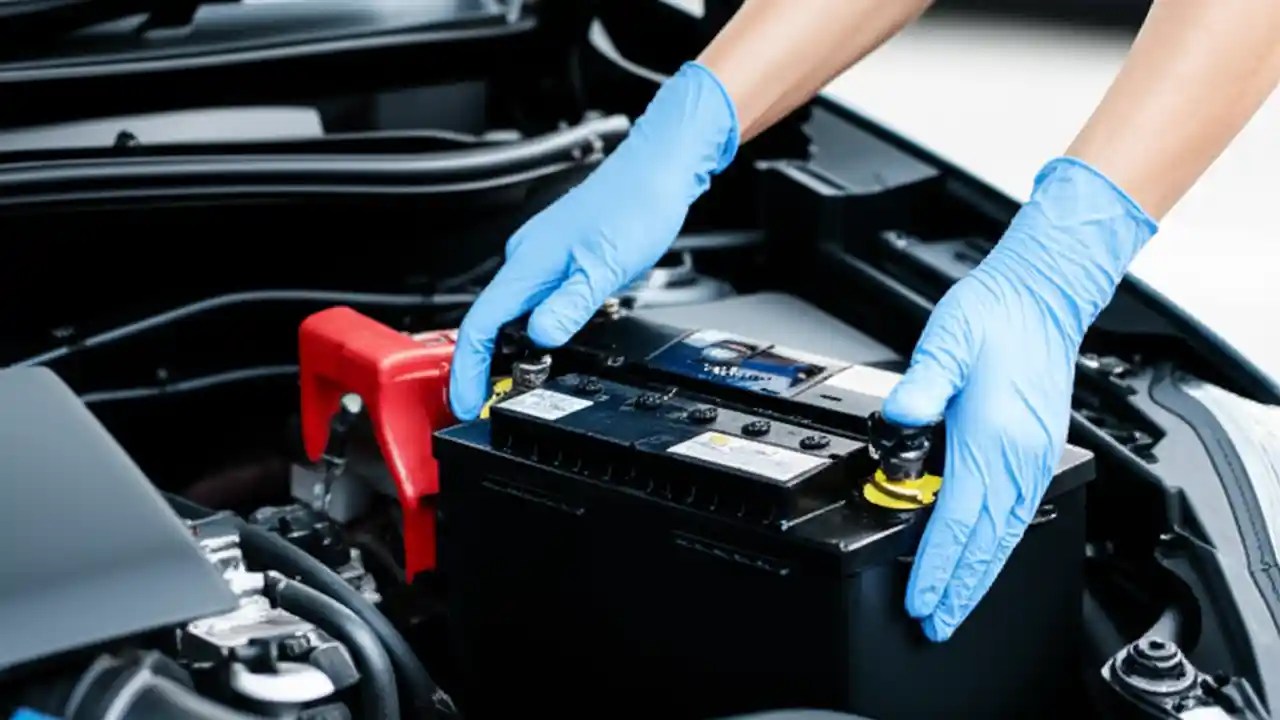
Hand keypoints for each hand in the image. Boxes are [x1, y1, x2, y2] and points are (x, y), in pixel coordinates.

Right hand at [448, 62, 738, 419]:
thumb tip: (540, 337)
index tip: (465, 402)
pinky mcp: (559, 256)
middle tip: (486, 401)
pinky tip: (546, 339)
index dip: (468, 370)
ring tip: (513, 381)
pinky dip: (531, 327)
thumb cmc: (635, 207)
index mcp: (527, 263)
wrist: (658, 170)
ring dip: (509, 348)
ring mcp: (540, 256)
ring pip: (512, 311)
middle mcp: (525, 258)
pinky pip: (533, 299)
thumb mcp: (604, 268)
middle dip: (483, 366)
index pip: (480, 326)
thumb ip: (569, 306)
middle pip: (489, 321)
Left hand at [882, 157, 1157, 641]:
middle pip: (986, 542)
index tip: (921, 598)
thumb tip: (898, 416)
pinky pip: (1019, 514)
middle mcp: (1017, 457)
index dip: (937, 566)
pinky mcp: (1037, 450)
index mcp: (990, 438)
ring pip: (1006, 535)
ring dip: (982, 574)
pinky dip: (1001, 546)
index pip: (958, 520)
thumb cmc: (993, 317)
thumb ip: (921, 386)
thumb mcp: (945, 342)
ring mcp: (1032, 456)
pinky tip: (988, 557)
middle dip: (960, 588)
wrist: (1040, 297)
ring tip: (960, 605)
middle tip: (937, 623)